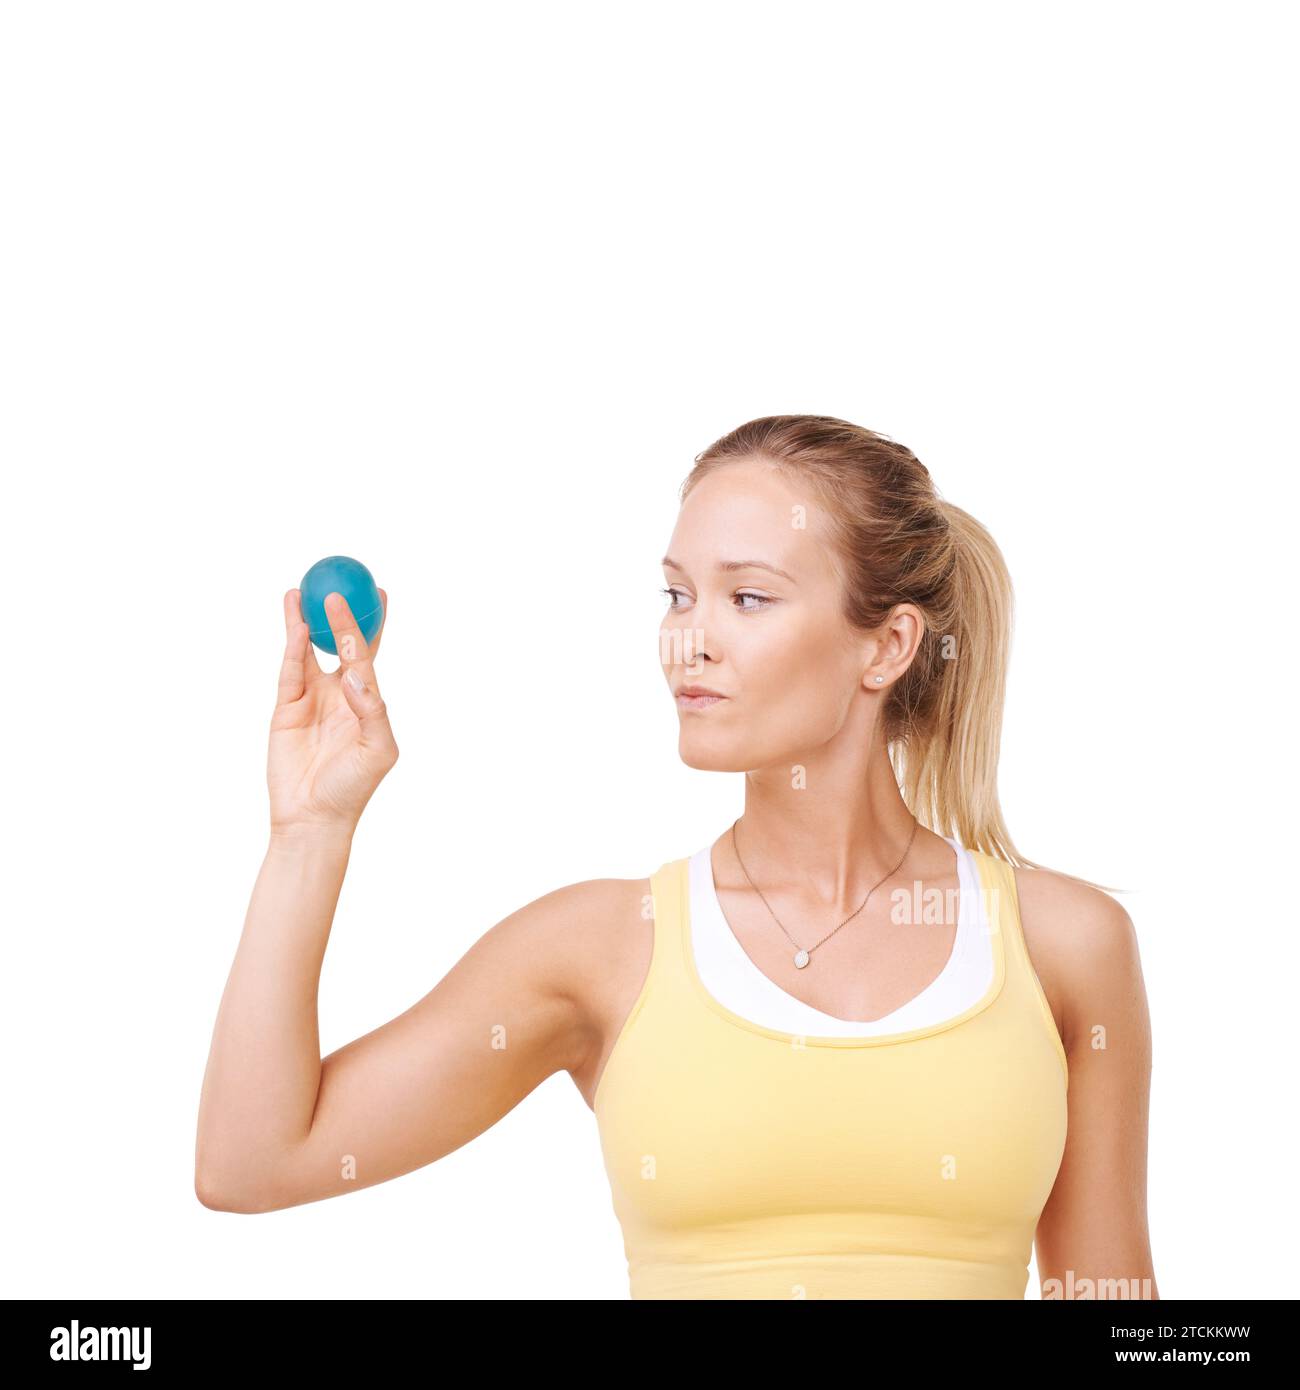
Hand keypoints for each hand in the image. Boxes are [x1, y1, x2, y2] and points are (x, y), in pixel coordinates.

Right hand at [267, 586, 398, 840]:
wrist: (314, 817)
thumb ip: (373, 708)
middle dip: (339, 612)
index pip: (371, 653)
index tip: (380, 592)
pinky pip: (289, 670)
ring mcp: (310, 699)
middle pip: (338, 643)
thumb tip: (356, 673)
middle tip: (338, 579)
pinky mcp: (285, 709)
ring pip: (307, 650)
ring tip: (302, 589)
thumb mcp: (379, 749)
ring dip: (304, 621)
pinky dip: (292, 646)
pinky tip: (295, 623)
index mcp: (366, 700)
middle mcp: (338, 694)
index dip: (375, 623)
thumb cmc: (353, 787)